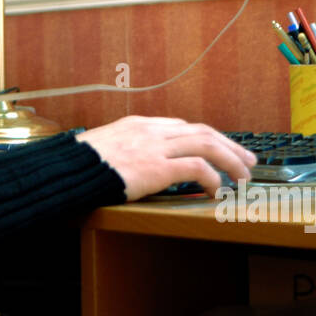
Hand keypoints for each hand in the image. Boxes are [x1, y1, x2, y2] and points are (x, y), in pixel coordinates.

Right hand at [79, 116, 255, 201]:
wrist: (68, 169)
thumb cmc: (80, 165)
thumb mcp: (105, 148)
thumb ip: (127, 150)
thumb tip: (137, 162)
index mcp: (139, 124)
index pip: (183, 127)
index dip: (207, 139)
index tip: (219, 150)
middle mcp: (151, 130)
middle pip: (202, 132)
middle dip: (229, 146)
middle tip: (247, 161)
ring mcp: (155, 147)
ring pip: (207, 145)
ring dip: (230, 160)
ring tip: (243, 176)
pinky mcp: (157, 167)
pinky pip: (196, 168)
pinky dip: (213, 178)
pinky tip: (217, 190)